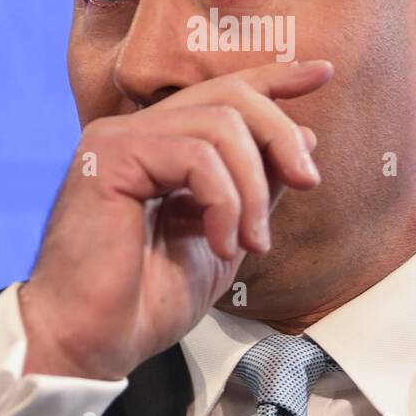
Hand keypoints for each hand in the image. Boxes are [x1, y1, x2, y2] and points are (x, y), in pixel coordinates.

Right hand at [16, 59, 332, 381]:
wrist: (92, 342)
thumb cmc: (146, 301)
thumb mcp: (225, 238)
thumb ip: (258, 187)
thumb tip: (306, 139)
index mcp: (160, 146)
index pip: (223, 93)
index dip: (275, 78)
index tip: (323, 73)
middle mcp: (136, 131)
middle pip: (230, 95)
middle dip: (281, 134)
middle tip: (309, 183)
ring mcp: (118, 138)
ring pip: (219, 123)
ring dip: (254, 186)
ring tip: (253, 241)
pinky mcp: (109, 156)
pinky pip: (195, 155)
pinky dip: (225, 200)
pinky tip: (222, 241)